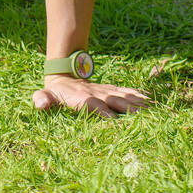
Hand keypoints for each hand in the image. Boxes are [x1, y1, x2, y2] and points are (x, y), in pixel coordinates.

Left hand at [32, 75, 151, 117]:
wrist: (66, 74)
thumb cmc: (55, 92)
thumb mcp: (45, 95)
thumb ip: (42, 99)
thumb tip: (40, 102)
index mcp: (81, 97)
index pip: (92, 104)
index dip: (100, 110)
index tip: (112, 118)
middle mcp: (97, 93)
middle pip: (114, 100)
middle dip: (127, 108)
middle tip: (142, 117)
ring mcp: (107, 91)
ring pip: (125, 96)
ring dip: (138, 104)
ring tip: (153, 111)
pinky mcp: (114, 91)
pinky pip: (129, 93)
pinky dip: (141, 98)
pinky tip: (153, 103)